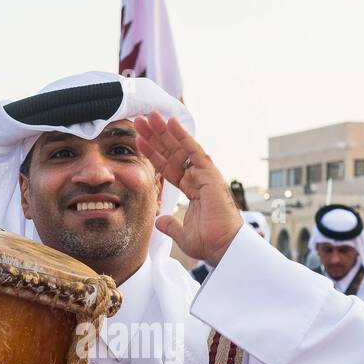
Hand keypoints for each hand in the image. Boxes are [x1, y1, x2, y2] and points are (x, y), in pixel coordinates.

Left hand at [133, 112, 241, 265]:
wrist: (223, 247)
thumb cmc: (210, 243)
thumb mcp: (183, 234)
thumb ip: (171, 225)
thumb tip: (159, 221)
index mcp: (193, 190)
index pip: (168, 167)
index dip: (153, 154)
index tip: (139, 141)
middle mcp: (198, 179)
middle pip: (172, 153)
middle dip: (156, 137)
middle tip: (140, 120)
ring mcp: (205, 175)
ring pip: (181, 148)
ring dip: (165, 131)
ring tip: (149, 116)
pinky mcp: (210, 174)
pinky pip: (194, 151)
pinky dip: (183, 136)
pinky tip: (171, 122)